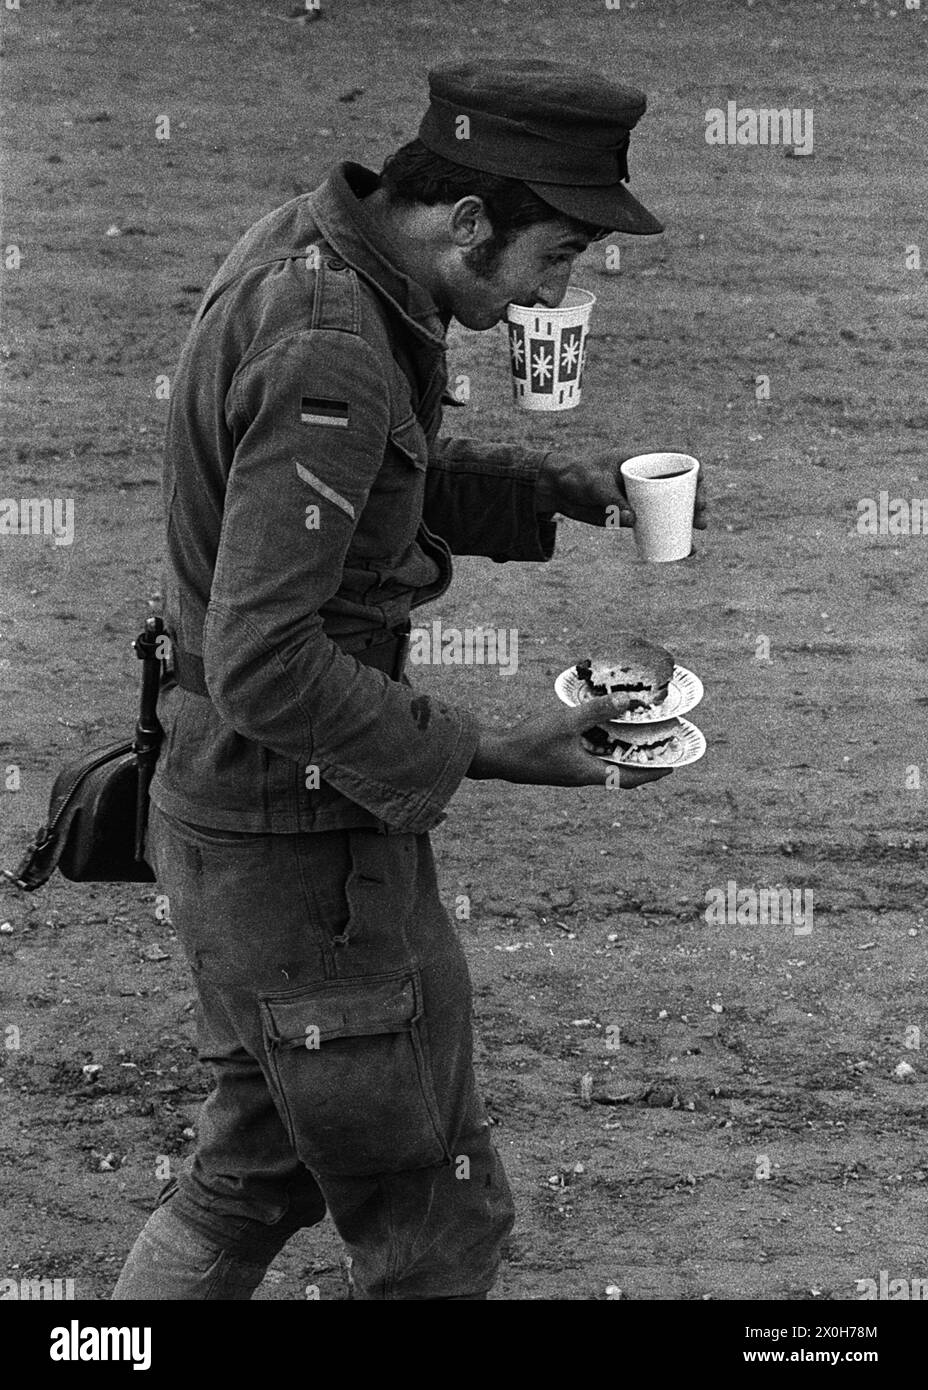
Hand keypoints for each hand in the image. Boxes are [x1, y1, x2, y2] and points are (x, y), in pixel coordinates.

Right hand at [467, 694, 673, 789]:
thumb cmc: (530, 744)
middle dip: (639, 757)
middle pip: (619, 769)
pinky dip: (597, 740)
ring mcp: (569, 768)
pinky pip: (586, 752)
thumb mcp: (567, 722)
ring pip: (601, 759)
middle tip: (657, 743)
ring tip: (633, 730)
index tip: (672, 764)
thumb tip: (628, 701)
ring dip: (618, 747)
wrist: (496, 756)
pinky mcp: (558, 761)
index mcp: (588, 772)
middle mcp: (581, 774)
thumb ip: (597, 711)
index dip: (653, 772)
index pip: (630, 778)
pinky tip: (596, 722)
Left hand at [535, 449, 707, 530]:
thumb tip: (633, 520)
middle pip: (681, 486)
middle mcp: (647, 476)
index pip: (678, 458)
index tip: (698, 486)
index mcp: (643, 459)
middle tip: (699, 517)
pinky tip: (684, 548)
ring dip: (688, 520)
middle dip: (696, 501)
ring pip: (673, 507)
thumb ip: (612, 500)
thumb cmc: (577, 477)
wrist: (560, 490)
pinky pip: (658, 523)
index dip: (694, 470)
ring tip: (696, 534)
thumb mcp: (594, 485)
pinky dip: (671, 535)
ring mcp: (642, 496)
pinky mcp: (634, 514)